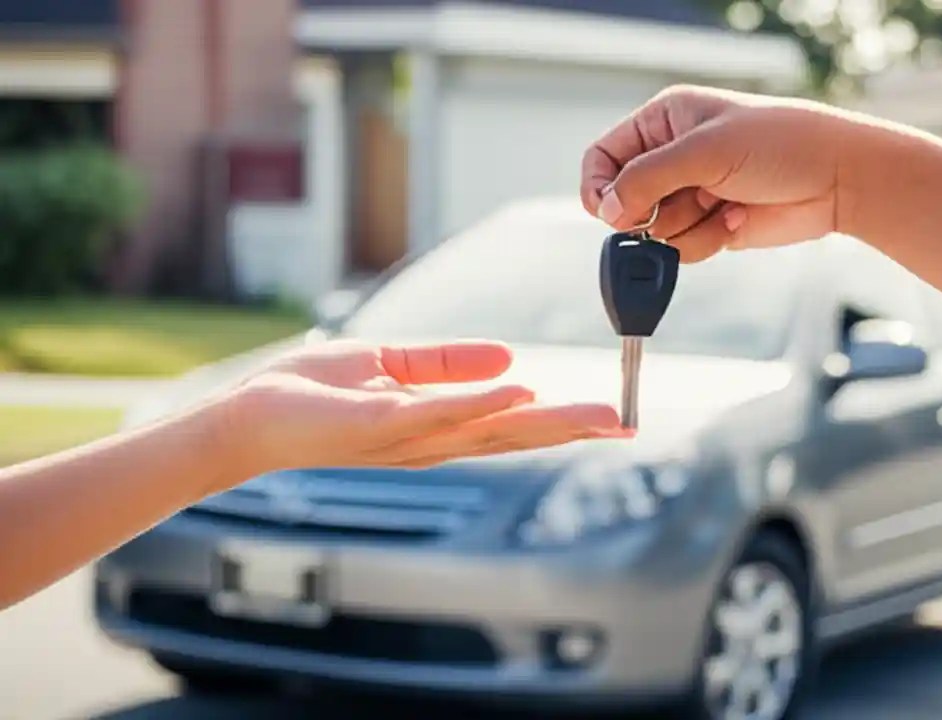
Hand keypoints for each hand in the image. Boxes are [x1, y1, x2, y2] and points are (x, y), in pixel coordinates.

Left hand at [208, 340, 627, 491]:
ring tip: (596, 414)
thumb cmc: (310, 393)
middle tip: (626, 424)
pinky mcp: (377, 424)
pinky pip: (435, 411)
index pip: (510, 424)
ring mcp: (407, 437)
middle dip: (572, 430)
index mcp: (437, 427)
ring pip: (488, 428)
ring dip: (546, 421)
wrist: (246, 415)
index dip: (562, 420)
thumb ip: (447, 363)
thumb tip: (513, 360)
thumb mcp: (391, 364)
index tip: (611, 416)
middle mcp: (430, 441)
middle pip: (513, 435)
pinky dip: (479, 401)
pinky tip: (520, 390)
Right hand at [582, 85, 875, 261]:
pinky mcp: (711, 226)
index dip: (600, 187)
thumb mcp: (705, 151)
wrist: (837, 178)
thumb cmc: (780, 144)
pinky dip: (707, 241)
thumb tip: (608, 210)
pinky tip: (738, 217)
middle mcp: (673, 157)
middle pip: (626, 202)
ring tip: (726, 202)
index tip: (613, 213)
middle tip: (693, 198)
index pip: (604, 157)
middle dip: (655, 211)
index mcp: (664, 122)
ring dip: (689, 226)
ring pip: (654, 233)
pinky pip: (683, 250)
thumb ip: (648, 178)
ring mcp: (692, 194)